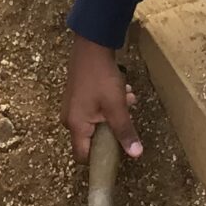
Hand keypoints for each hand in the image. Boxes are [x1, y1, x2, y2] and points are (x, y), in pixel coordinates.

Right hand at [61, 35, 142, 161]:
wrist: (91, 45)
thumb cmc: (102, 78)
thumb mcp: (116, 106)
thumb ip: (124, 131)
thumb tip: (135, 154)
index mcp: (75, 125)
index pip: (82, 156)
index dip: (99, 160)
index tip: (116, 155)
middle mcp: (70, 118)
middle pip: (91, 138)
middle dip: (112, 131)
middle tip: (126, 119)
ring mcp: (73, 106)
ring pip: (96, 121)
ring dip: (114, 115)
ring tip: (128, 100)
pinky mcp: (78, 95)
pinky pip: (94, 109)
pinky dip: (108, 105)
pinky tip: (122, 91)